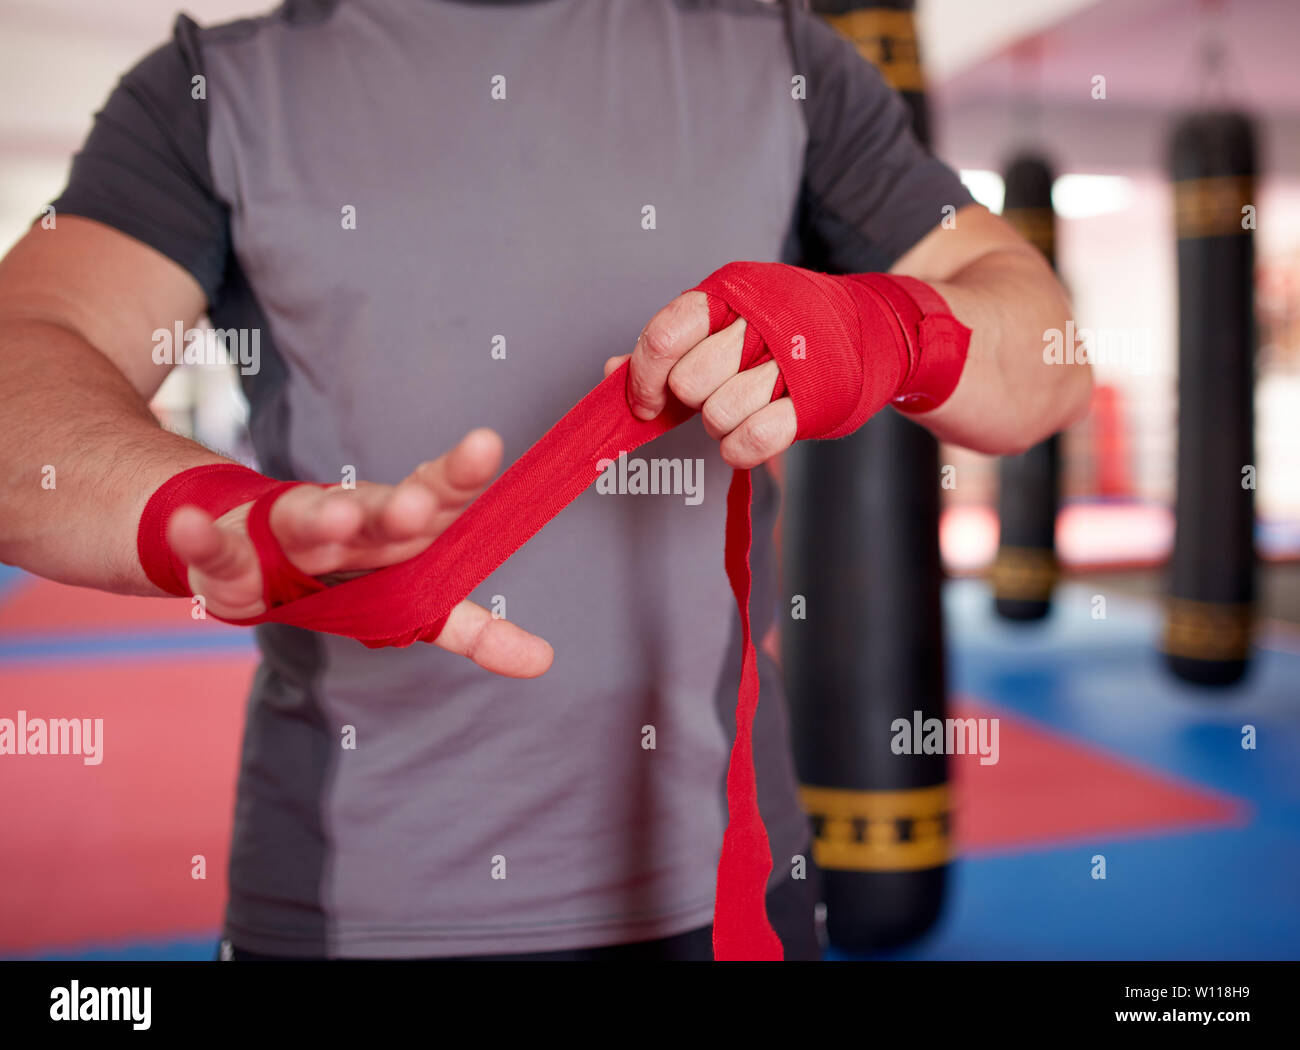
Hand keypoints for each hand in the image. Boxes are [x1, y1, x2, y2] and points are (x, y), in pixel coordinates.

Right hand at [165, 428, 552, 677]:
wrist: (244, 542)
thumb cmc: (342, 569)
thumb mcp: (407, 599)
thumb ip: (471, 627)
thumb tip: (544, 661)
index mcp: (394, 529)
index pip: (435, 499)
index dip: (459, 479)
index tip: (488, 445)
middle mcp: (345, 520)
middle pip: (379, 509)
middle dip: (402, 506)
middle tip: (426, 503)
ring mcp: (283, 531)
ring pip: (305, 520)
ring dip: (323, 515)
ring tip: (341, 512)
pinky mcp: (225, 555)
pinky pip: (211, 550)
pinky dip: (198, 539)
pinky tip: (185, 526)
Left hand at [604, 291, 797, 469]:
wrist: (863, 331)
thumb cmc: (779, 331)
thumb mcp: (720, 324)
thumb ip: (666, 348)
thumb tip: (613, 372)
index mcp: (726, 295)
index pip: (664, 337)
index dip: (644, 378)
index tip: (646, 402)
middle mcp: (758, 322)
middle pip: (688, 382)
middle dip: (692, 399)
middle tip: (715, 390)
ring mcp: (789, 360)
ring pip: (717, 414)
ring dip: (720, 424)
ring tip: (742, 406)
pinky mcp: (812, 400)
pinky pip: (751, 439)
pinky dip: (739, 448)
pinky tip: (747, 434)